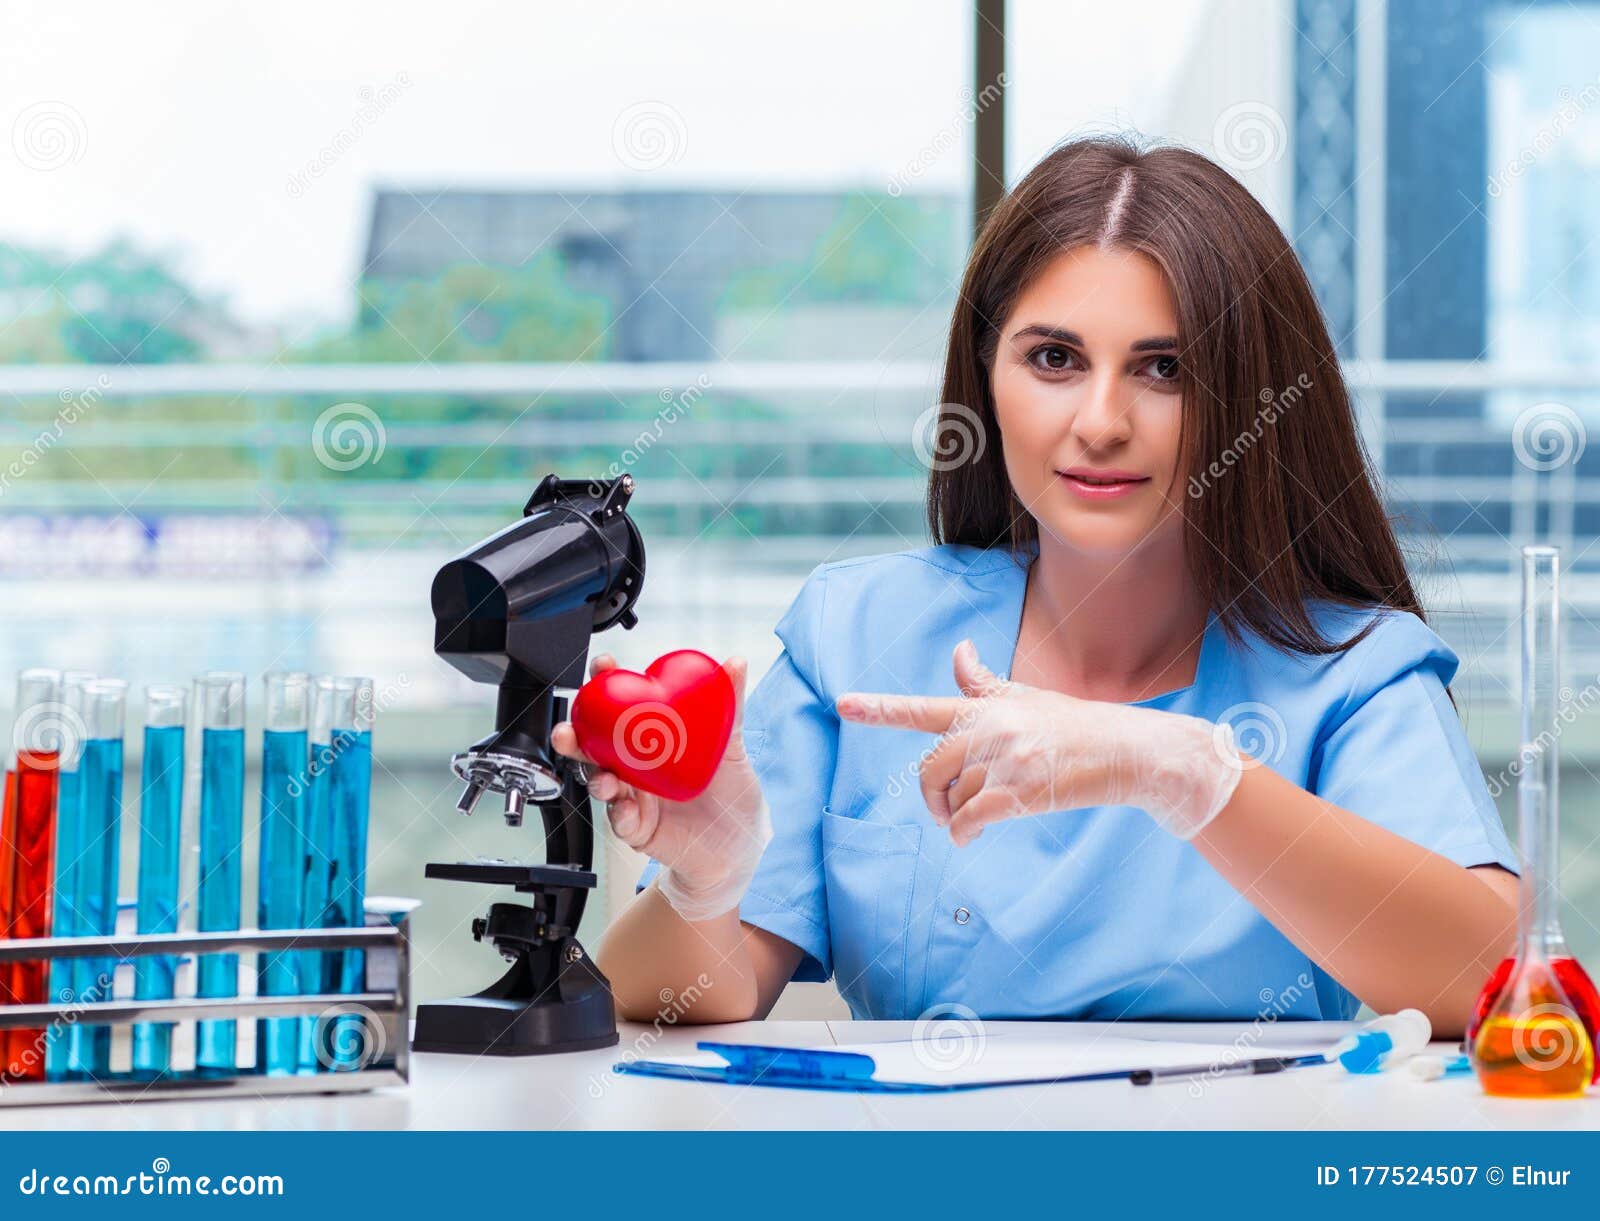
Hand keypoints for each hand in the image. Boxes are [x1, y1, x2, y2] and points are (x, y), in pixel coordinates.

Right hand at [553, 652, 771, 920]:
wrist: (740, 846)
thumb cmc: (731, 793)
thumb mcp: (732, 747)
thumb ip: (730, 707)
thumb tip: (736, 663)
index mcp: (650, 739)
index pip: (619, 707)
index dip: (605, 684)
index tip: (604, 666)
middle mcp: (634, 767)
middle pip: (592, 745)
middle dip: (573, 734)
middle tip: (569, 730)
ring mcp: (633, 798)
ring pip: (599, 783)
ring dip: (594, 777)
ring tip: (603, 777)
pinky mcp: (638, 829)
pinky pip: (622, 821)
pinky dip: (621, 815)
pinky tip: (628, 809)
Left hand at [835, 639, 1243, 844]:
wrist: (1129, 751)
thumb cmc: (1075, 727)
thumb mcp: (1026, 699)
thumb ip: (982, 684)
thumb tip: (959, 650)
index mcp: (987, 707)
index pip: (924, 707)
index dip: (881, 708)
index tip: (843, 703)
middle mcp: (992, 729)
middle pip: (930, 768)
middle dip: (931, 795)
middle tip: (943, 809)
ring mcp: (1008, 760)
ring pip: (954, 797)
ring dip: (953, 817)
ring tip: (969, 821)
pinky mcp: (1024, 791)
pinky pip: (972, 818)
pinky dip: (964, 832)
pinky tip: (969, 836)